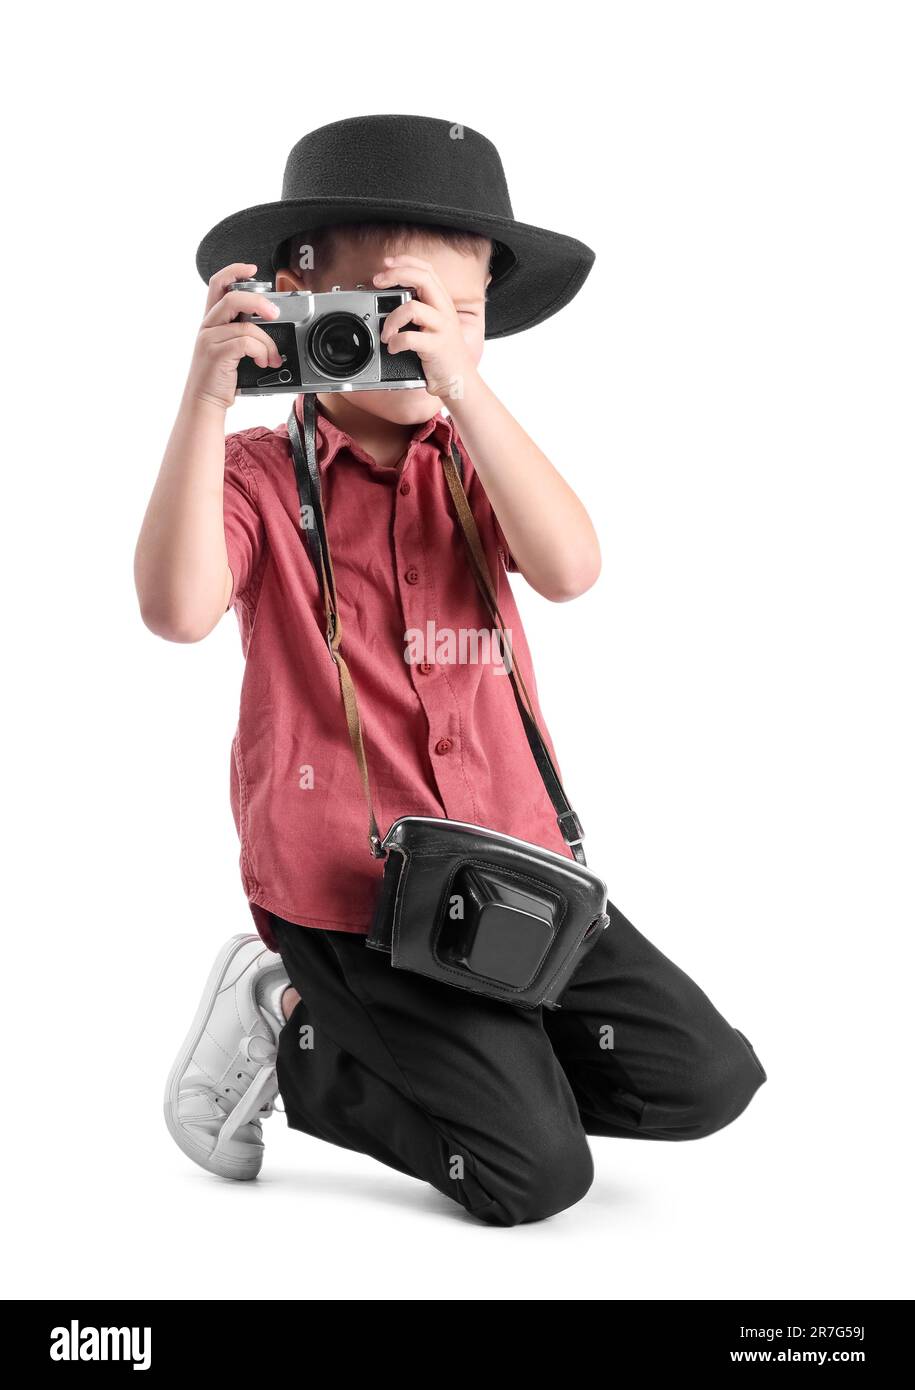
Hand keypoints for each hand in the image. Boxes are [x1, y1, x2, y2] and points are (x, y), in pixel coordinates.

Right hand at [185, 263, 284, 409]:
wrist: (204, 403)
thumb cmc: (220, 378)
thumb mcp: (230, 350)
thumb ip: (243, 334)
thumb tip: (270, 326)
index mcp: (211, 321)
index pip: (217, 284)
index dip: (234, 271)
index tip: (252, 268)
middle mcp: (208, 326)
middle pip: (232, 298)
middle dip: (259, 302)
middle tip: (274, 314)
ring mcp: (210, 339)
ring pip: (246, 326)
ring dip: (267, 342)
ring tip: (273, 357)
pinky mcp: (216, 354)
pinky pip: (246, 343)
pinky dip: (262, 352)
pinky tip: (263, 363)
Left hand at [373, 255, 476, 398]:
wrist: (459, 380)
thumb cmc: (442, 353)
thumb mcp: (434, 324)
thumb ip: (420, 308)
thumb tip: (392, 295)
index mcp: (442, 302)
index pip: (426, 269)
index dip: (405, 261)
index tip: (386, 264)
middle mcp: (444, 310)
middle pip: (422, 278)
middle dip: (395, 275)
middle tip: (378, 282)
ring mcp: (442, 327)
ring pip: (412, 307)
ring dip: (391, 319)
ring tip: (386, 332)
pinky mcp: (437, 346)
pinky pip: (410, 338)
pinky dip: (395, 342)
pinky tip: (393, 347)